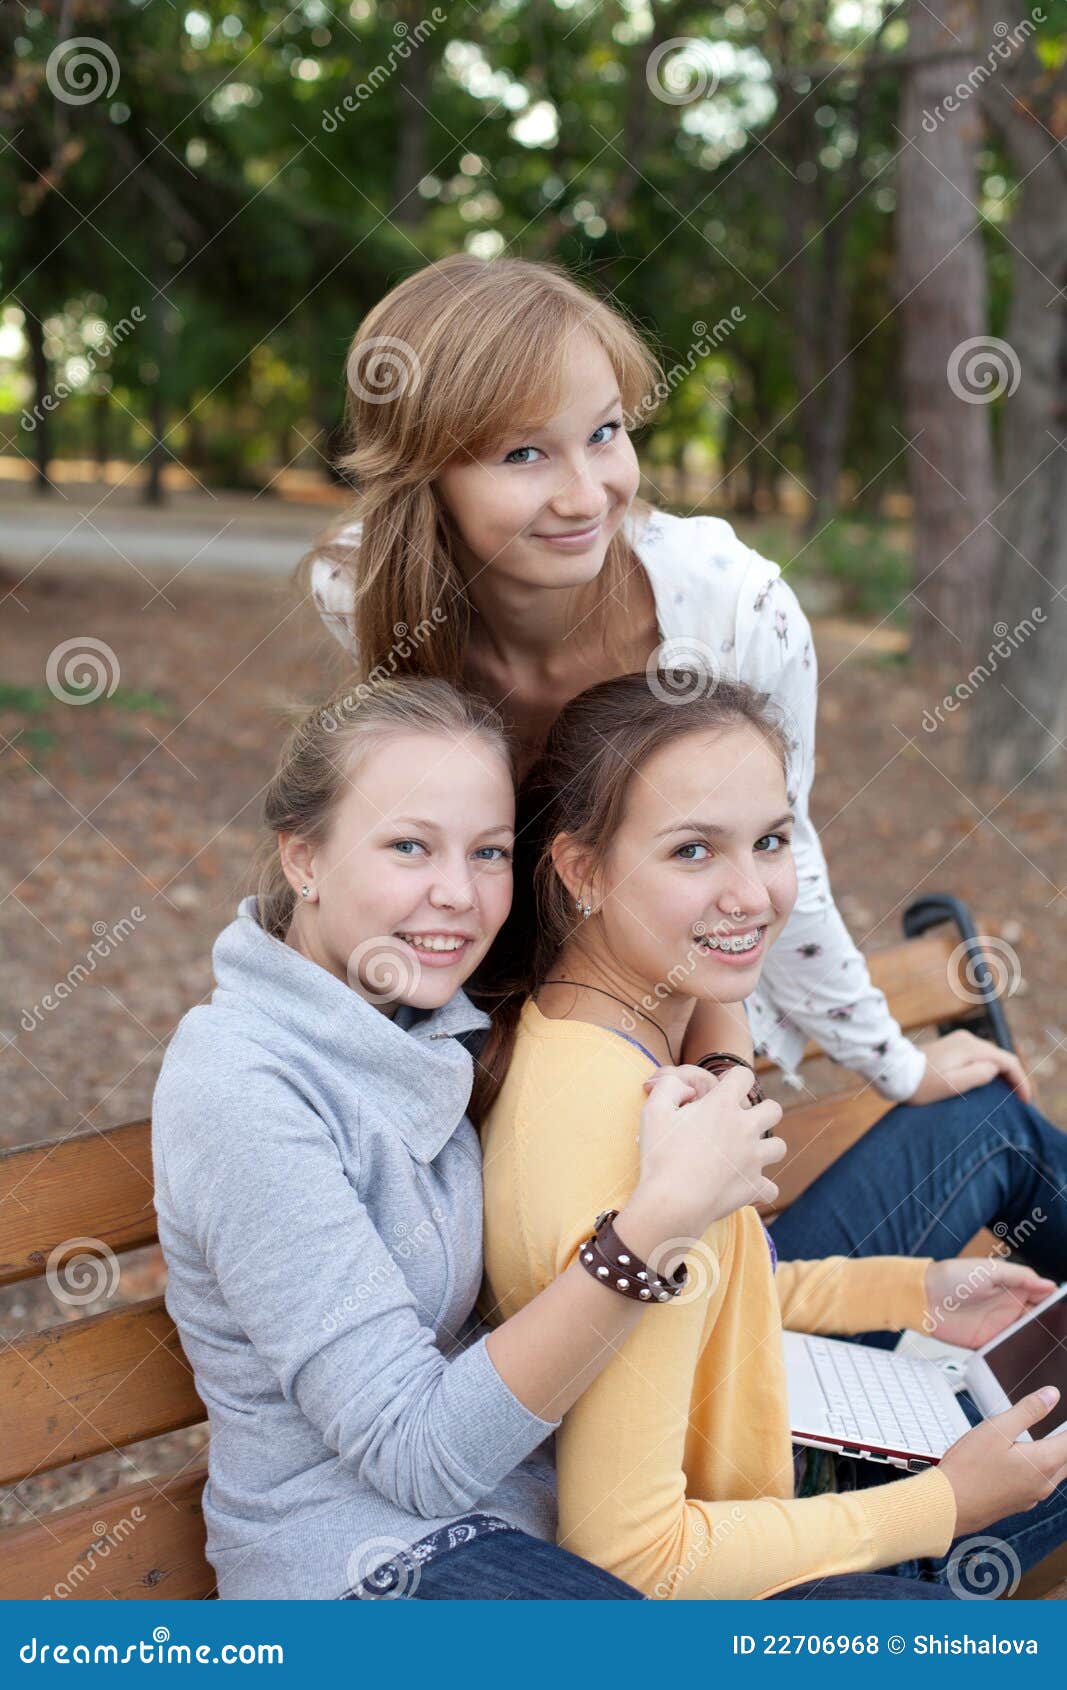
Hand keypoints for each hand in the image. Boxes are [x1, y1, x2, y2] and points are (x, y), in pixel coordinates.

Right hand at [627, 1066, 785, 1240]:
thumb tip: (687, 1088)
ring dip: (765, 1148)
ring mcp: (753, 1159)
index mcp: (722, 1105)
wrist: (671, 1201)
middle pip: (773, 1109)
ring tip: (746, 1154)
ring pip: (779, 1147)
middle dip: (761, 1111)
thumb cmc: (660, 1154)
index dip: (732, 1079)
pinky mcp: (753, 1187)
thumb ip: (669, 1086)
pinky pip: (771, 1188)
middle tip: (740, 1122)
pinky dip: (761, 1187)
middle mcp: (745, 1128)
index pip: (743, 1076)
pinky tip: (745, 1185)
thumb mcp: (653, 1109)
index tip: (721, 1090)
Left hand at [909, 1030, 1030, 1105]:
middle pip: (1001, 1057)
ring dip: (1001, 1073)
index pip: (1008, 1061)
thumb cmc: (920, 1083)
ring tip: (1007, 1095)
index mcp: (970, 1048)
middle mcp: (968, 1039)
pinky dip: (988, 1069)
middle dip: (1013, 1078)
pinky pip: (978, 1056)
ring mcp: (959, 1041)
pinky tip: (989, 1083)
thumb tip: (995, 1068)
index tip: (1025, 1101)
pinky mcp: (952, 1046)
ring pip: (990, 1056)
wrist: (893, 1070)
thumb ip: (977, 1076)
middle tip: (1019, 1101)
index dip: (1021, 1081)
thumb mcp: (950, 1086)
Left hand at [924, 1258, 1056, 1348]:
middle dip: (1051, 1326)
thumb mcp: (989, 1270)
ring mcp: (999, 1326)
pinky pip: (1007, 1351)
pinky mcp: (987, 1343)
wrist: (922, 1298)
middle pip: (1038, 1319)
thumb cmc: (951, 1276)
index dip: (1055, 1304)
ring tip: (1053, 1351)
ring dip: (1037, 1342)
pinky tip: (1029, 1360)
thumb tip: (1049, 1284)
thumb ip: (1020, 1277)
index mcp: (1012, 1287)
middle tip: (1062, 1336)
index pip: (1042, 1297)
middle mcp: (1008, 1308)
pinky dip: (1017, 1355)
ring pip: (1026, 1337)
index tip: (1066, 1311)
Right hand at [939, 1387, 1066, 1536]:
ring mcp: (1032, 1496)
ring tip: (1050, 1440)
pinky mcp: (1020, 1503)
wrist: (950, 1506)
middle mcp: (1043, 1482)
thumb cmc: (969, 1469)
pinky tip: (1026, 1461)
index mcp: (1043, 1462)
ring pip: (1055, 1472)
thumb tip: (1052, 1395)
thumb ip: (1028, 1410)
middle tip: (1061, 1428)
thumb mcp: (997, 1429)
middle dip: (1064, 1441)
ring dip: (1056, 1455)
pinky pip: (1040, 1483)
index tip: (1064, 1419)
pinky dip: (1041, 1468)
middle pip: (1066, 1458)